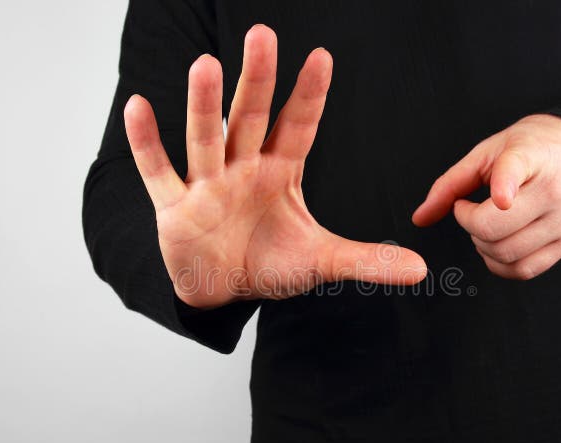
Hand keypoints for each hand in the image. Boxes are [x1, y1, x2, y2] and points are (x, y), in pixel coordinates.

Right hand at [124, 24, 425, 308]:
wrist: (223, 288)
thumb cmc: (268, 263)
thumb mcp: (320, 261)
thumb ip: (367, 260)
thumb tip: (421, 269)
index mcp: (279, 173)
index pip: (297, 127)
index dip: (309, 96)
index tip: (322, 57)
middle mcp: (243, 169)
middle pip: (251, 118)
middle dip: (258, 80)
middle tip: (262, 35)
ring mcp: (207, 184)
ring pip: (207, 138)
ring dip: (206, 105)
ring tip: (206, 66)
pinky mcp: (175, 207)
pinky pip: (159, 172)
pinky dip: (147, 144)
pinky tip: (139, 106)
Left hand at [411, 114, 560, 279]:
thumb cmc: (532, 150)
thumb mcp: (488, 152)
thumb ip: (450, 184)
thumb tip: (419, 219)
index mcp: (533, 158)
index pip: (517, 172)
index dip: (505, 187)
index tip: (500, 198)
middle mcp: (555, 192)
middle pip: (495, 228)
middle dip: (469, 225)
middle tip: (470, 209)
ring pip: (507, 254)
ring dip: (482, 246)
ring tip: (486, 223)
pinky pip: (524, 270)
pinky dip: (500, 264)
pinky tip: (497, 243)